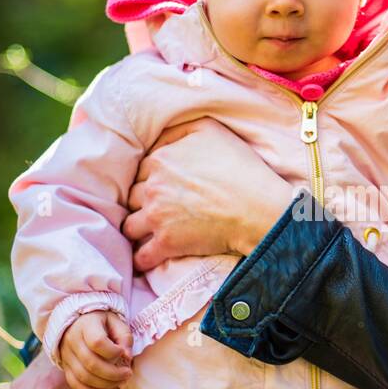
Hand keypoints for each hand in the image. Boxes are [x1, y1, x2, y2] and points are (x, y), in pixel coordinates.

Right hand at [60, 311, 132, 388]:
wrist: (76, 322)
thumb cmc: (101, 322)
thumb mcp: (115, 321)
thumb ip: (124, 337)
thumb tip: (127, 357)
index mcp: (85, 325)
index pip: (97, 342)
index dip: (114, 352)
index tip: (123, 352)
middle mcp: (72, 340)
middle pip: (91, 363)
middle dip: (114, 373)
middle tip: (128, 373)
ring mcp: (66, 355)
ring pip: (84, 376)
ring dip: (105, 384)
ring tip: (121, 381)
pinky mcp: (65, 367)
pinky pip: (75, 384)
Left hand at [123, 116, 293, 270]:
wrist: (256, 207)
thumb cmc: (240, 167)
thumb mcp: (210, 130)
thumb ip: (180, 129)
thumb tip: (161, 136)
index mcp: (160, 160)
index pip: (142, 169)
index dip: (152, 177)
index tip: (164, 185)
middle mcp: (153, 188)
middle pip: (133, 196)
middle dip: (142, 202)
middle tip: (158, 207)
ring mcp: (157, 217)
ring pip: (130, 225)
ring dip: (137, 228)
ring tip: (148, 231)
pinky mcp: (167, 244)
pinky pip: (142, 256)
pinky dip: (143, 259)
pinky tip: (147, 258)